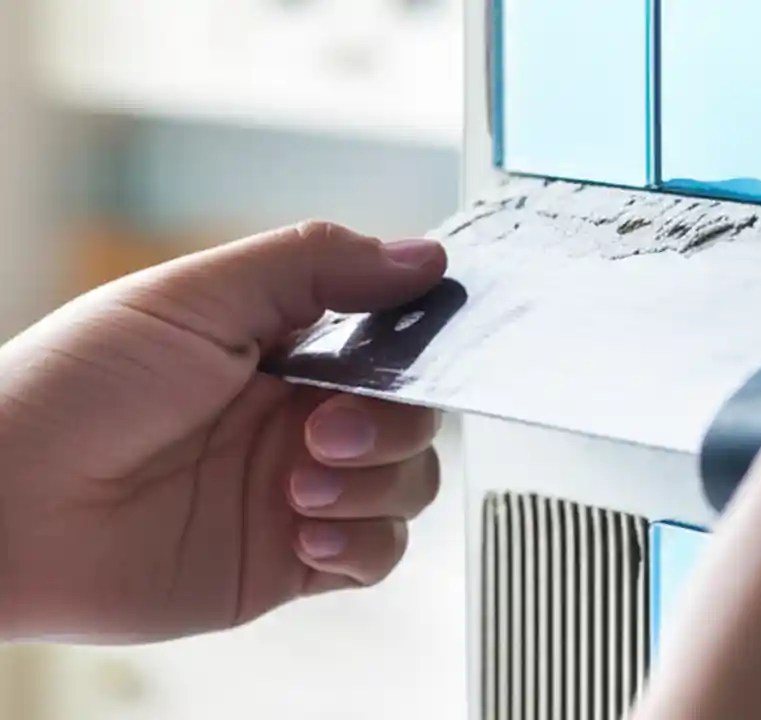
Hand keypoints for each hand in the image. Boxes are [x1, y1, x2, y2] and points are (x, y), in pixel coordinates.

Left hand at [0, 222, 446, 641]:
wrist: (6, 507)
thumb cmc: (73, 391)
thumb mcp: (194, 296)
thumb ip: (314, 265)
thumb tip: (421, 254)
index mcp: (283, 347)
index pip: (390, 340)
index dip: (415, 347)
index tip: (416, 350)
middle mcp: (299, 417)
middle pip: (414, 416)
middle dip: (392, 423)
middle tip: (324, 428)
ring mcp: (299, 490)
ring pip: (409, 483)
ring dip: (378, 482)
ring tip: (302, 485)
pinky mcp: (288, 560)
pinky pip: (376, 555)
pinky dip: (363, 543)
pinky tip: (306, 531)